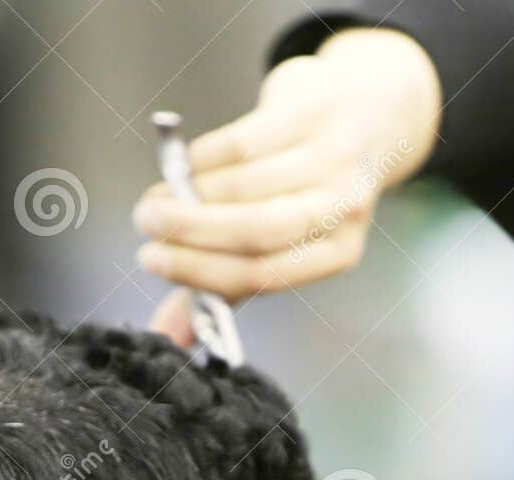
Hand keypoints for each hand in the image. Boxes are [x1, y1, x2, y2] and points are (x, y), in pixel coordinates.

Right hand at [133, 28, 440, 300]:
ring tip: (156, 199)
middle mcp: (342, 207)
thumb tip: (167, 335)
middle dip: (191, 231)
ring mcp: (332, 157)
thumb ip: (224, 286)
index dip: (199, 270)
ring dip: (189, 194)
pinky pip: (243, 142)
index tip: (150, 259)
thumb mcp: (282, 240)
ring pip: (246, 184)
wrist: (367, 111)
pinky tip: (181, 166)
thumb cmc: (309, 190)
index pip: (261, 274)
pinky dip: (203, 158)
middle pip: (257, 230)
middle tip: (146, 224)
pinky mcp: (310, 111)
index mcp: (337, 253)